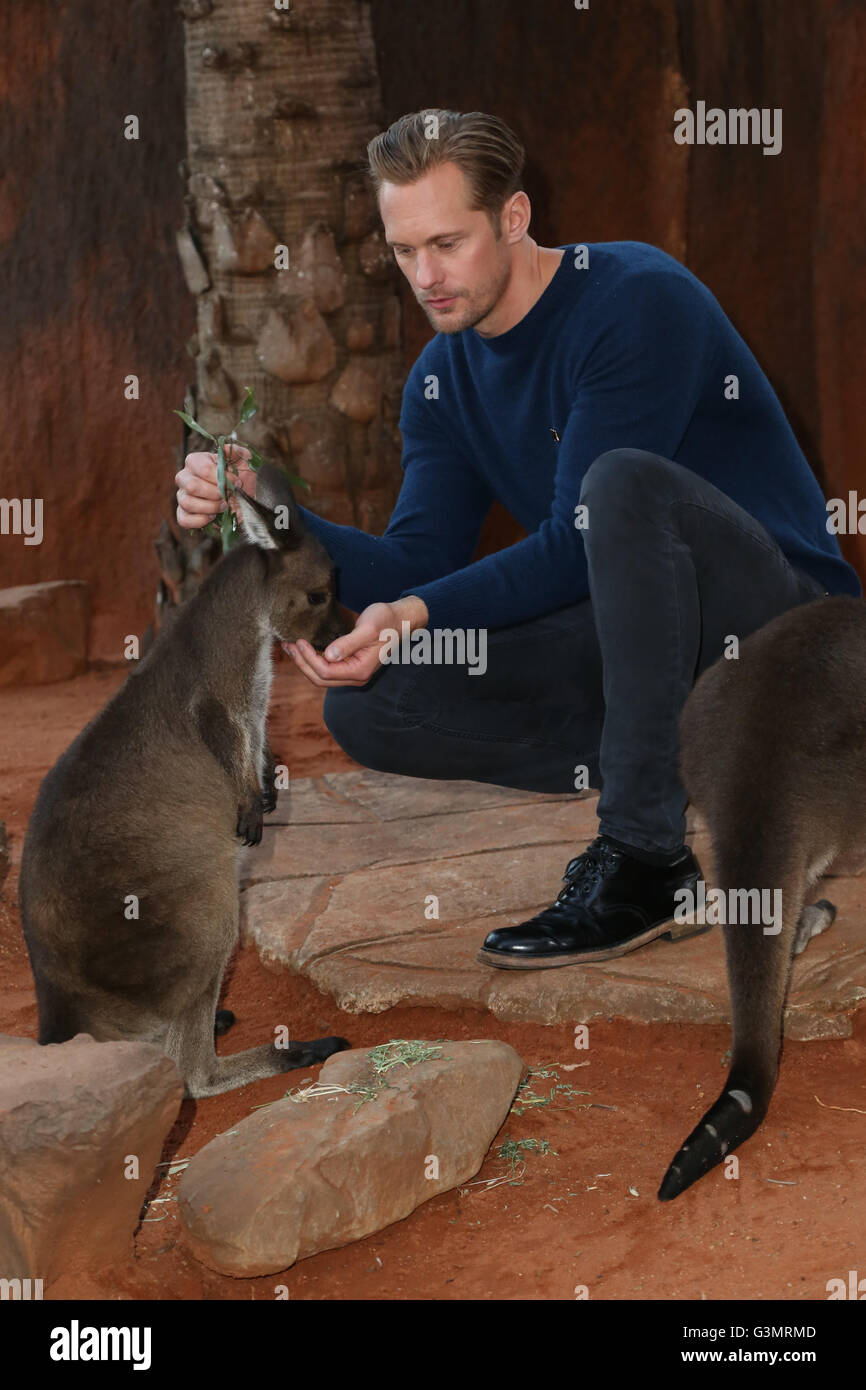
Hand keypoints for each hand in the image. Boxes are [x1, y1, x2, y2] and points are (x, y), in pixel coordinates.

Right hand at [175, 443, 256, 528]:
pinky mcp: (184, 514)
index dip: (221, 478)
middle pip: (191, 486)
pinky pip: (183, 519)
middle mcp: (185, 477)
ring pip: (187, 503)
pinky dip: (200, 520)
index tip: (236, 482)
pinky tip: (212, 517)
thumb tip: (223, 448)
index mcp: (196, 461)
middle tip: (228, 496)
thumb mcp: (245, 462)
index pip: (202, 468)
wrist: (247, 502)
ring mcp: (182, 496)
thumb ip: (235, 452)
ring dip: (210, 507)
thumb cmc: (243, 479)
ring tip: (223, 506)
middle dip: (215, 494)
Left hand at [285, 597, 428, 687]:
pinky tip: (304, 649)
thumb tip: (328, 656)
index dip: (309, 659)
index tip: (299, 642)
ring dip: (304, 663)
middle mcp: (356, 676)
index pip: (326, 672)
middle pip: (320, 678)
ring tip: (291, 647)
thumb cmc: (386, 621)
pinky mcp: (350, 665)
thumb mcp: (367, 629)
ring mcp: (352, 672)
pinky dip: (312, 660)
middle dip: (302, 663)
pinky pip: (326, 669)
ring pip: (321, 676)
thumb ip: (348, 643)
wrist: (400, 620)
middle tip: (289, 645)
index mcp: (360, 670)